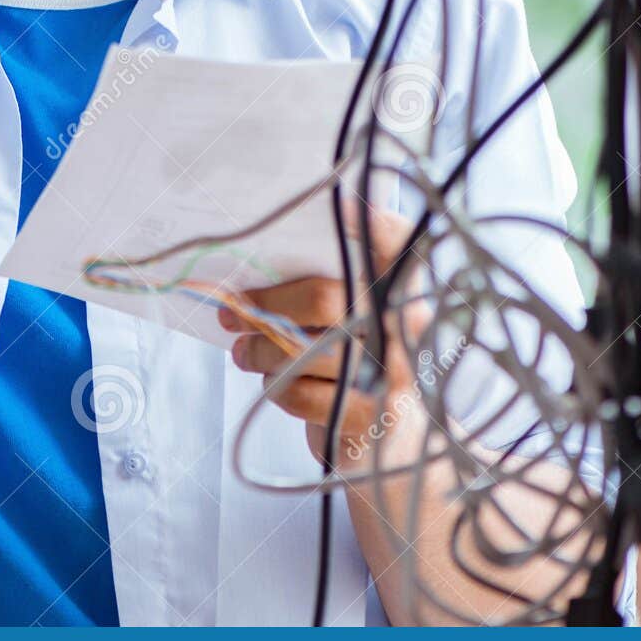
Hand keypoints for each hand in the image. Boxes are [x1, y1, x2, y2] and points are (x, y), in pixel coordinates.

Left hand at [218, 198, 432, 465]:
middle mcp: (408, 321)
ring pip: (301, 350)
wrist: (395, 436)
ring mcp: (395, 370)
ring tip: (243, 352)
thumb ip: (323, 278)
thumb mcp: (352, 312)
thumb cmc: (355, 356)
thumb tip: (250, 268)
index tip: (332, 204)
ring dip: (259, 351)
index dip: (364, 216)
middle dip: (265, 306)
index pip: (395, 236)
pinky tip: (275, 382)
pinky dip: (276, 387)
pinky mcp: (374, 414)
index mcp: (406, 284)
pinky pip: (301, 392)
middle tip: (231, 311)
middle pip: (322, 298)